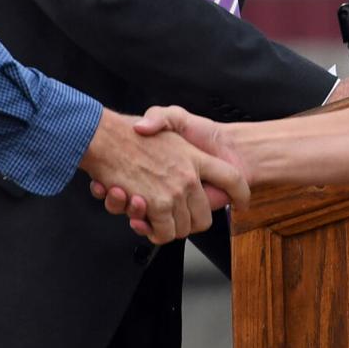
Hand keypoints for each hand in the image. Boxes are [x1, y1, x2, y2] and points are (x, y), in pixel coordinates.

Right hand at [79, 108, 248, 243]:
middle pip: (205, 217)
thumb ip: (168, 119)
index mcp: (197, 157)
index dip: (240, 194)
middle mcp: (190, 176)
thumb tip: (167, 137)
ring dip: (166, 227)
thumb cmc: (134, 129)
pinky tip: (139, 218)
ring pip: (183, 228)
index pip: (233, 178)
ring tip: (148, 213)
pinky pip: (163, 231)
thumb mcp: (165, 115)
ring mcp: (175, 192)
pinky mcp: (157, 205)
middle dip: (190, 223)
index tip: (242, 203)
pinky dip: (151, 231)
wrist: (106, 136)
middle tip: (171, 216)